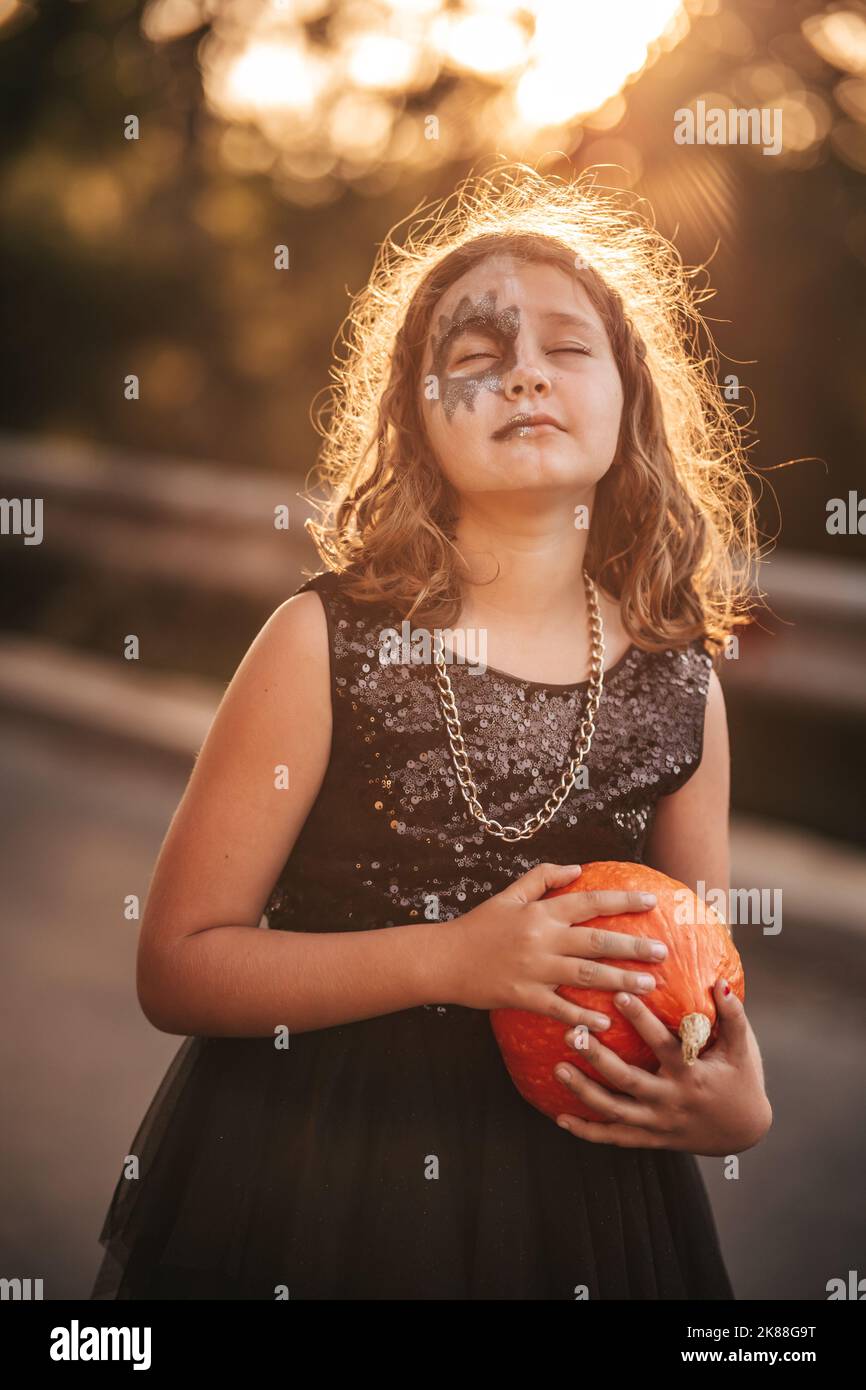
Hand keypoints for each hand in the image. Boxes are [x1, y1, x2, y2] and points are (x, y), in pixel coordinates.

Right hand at [439, 861, 667, 1025]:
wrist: (442, 959)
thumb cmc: (477, 926)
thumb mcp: (508, 895)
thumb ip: (542, 879)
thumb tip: (577, 869)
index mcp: (541, 912)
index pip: (589, 901)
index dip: (622, 899)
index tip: (651, 900)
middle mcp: (542, 939)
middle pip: (596, 941)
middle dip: (633, 946)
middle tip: (663, 953)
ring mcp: (534, 969)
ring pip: (586, 975)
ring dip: (620, 981)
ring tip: (648, 986)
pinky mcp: (524, 996)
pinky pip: (560, 1009)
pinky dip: (583, 1017)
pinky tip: (606, 1023)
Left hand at [552, 978, 772, 1154]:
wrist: (746, 1132)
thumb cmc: (742, 1080)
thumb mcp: (742, 1049)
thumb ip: (733, 1016)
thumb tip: (721, 983)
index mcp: (692, 1074)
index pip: (663, 1044)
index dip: (642, 1020)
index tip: (620, 994)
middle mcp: (672, 1100)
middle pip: (628, 1080)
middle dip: (597, 1057)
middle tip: (572, 1032)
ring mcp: (659, 1123)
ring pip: (615, 1112)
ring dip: (584, 1092)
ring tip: (558, 1069)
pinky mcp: (652, 1139)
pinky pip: (616, 1139)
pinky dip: (588, 1132)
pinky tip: (561, 1119)